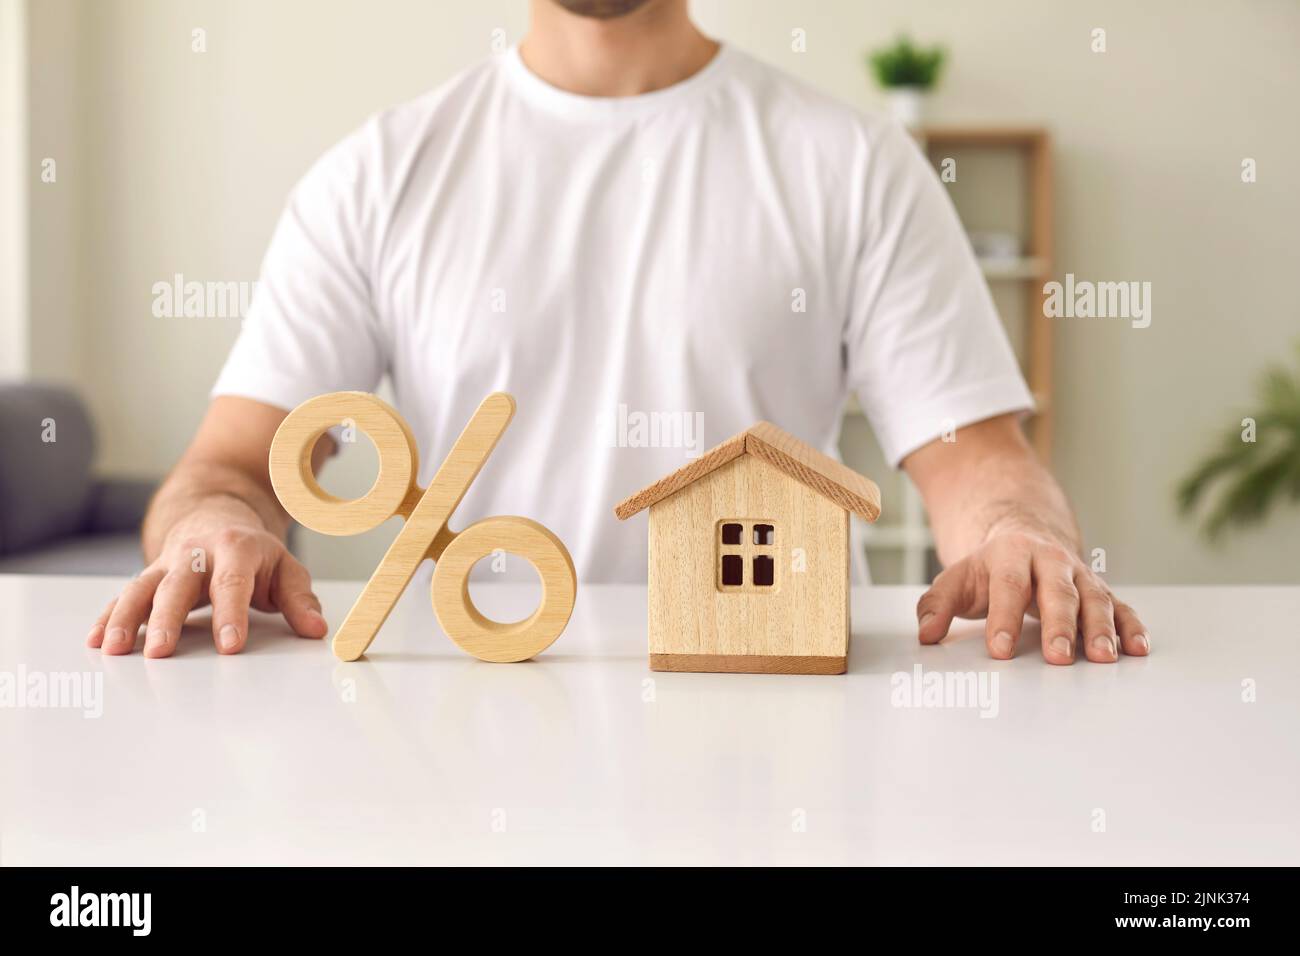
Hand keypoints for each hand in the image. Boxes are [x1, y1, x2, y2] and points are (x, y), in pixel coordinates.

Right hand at [86, 513, 327, 657]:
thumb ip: (300, 599)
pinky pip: (124, 596)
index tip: (230, 647)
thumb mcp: (285, 568)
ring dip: (126, 619)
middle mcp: (196, 555)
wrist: (215, 515)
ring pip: (142, 589)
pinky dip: (109, 617)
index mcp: (235, 549)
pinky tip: (97, 641)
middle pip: (178, 586)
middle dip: (167, 619)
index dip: (231, 615)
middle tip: (161, 653)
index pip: (232, 584)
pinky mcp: (148, 577)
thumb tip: (317, 630)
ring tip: (115, 649)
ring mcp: (167, 565)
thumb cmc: (254, 552)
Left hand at [915, 529, 1149, 663]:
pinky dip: (1131, 626)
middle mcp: (1051, 561)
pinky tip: (1137, 649)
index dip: (1004, 617)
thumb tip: (926, 634)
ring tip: (1103, 658)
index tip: (999, 650)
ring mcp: (1080, 575)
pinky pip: (1120, 606)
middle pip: (1057, 592)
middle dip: (1059, 625)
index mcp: (1011, 554)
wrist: (1024, 537)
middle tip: (1058, 657)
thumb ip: (937, 605)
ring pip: (1094, 599)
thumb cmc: (989, 569)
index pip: (1009, 585)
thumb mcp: (956, 580)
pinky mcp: (1100, 591)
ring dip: (1100, 629)